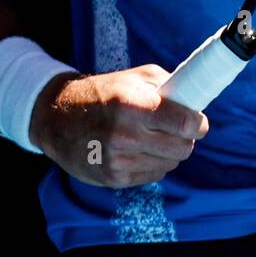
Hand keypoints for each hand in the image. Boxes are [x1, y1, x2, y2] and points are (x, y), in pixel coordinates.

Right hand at [29, 64, 208, 188]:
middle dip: (185, 138)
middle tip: (177, 129)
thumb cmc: (102, 93)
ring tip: (152, 137)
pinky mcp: (113, 178)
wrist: (57, 119)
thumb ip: (167, 87)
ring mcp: (118, 160)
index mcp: (131, 103)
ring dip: (169, 151)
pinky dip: (154, 163)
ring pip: (170, 163)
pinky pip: (153, 175)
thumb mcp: (133, 77)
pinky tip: (139, 150)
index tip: (198, 122)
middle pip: (182, 147)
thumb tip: (197, 102)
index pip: (183, 123)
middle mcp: (124, 134)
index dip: (198, 124)